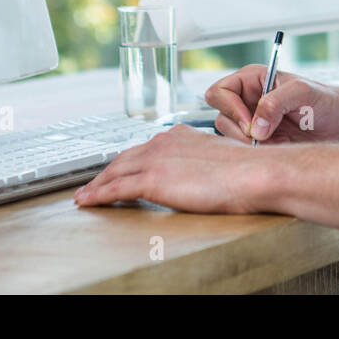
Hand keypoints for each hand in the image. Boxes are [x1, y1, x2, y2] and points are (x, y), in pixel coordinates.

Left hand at [73, 124, 269, 213]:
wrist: (254, 173)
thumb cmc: (248, 170)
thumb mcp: (222, 157)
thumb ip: (205, 162)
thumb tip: (205, 174)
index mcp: (180, 136)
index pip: (145, 148)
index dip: (129, 160)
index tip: (120, 169)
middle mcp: (164, 142)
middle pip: (124, 158)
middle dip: (106, 171)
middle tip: (93, 183)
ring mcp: (156, 159)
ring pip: (115, 172)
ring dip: (96, 184)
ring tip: (84, 196)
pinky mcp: (152, 180)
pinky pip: (115, 189)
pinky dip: (97, 195)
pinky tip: (87, 202)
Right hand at [204, 64, 338, 143]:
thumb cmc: (324, 101)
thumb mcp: (302, 93)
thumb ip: (275, 103)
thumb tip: (255, 127)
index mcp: (251, 80)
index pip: (219, 92)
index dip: (229, 107)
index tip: (250, 122)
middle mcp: (246, 100)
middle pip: (221, 117)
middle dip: (241, 131)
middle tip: (265, 136)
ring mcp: (251, 122)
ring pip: (231, 137)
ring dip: (253, 143)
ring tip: (280, 140)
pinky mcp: (259, 141)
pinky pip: (245, 150)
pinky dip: (260, 153)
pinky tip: (281, 146)